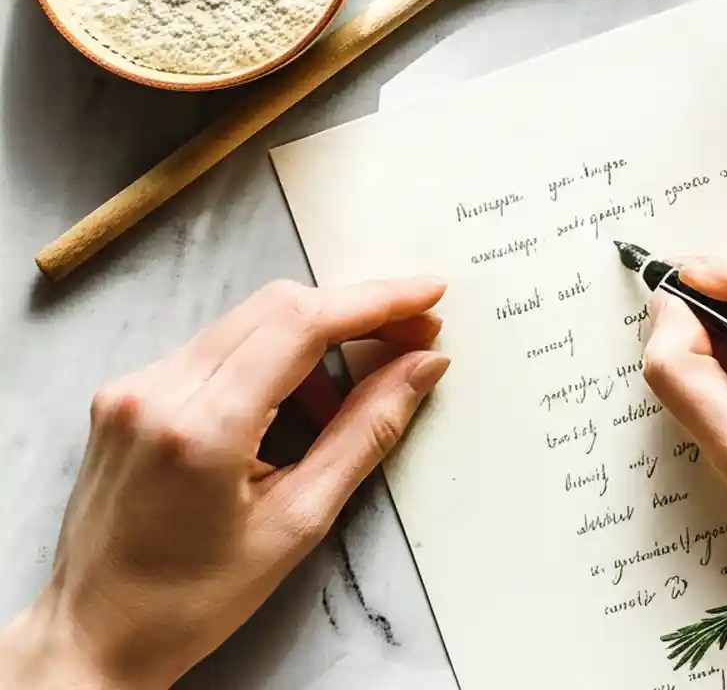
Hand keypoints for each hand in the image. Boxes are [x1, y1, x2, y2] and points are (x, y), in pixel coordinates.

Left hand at [0, 278, 448, 688]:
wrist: (97, 632)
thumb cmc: (193, 599)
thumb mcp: (300, 521)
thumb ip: (366, 432)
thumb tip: (422, 368)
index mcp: (202, 427)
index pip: (301, 323)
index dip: (376, 301)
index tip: (429, 295)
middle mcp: (157, 389)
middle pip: (277, 305)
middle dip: (354, 313)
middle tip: (411, 343)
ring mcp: (134, 385)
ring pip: (249, 321)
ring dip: (314, 341)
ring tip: (345, 402)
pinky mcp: (129, 391)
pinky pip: (217, 347)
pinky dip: (271, 362)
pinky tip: (293, 409)